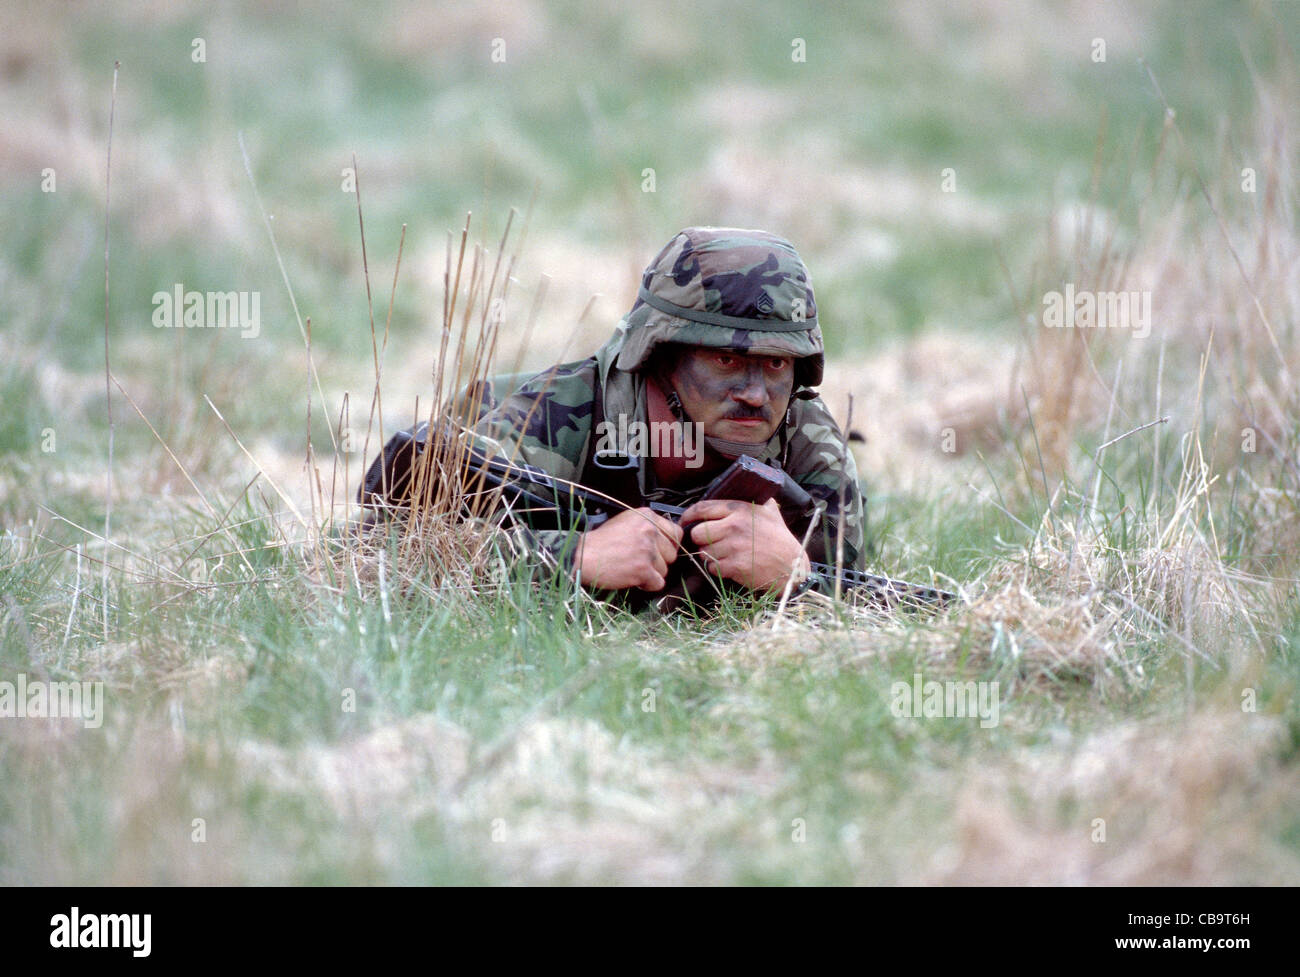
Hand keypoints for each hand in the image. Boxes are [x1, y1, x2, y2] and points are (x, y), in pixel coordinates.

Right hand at [575, 507, 683, 591]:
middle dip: (659, 561)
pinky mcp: (643, 568)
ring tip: (632, 568)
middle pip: (672, 553)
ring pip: (665, 569)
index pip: (676, 533)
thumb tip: (667, 540)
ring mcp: (647, 550)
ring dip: (651, 573)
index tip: (659, 551)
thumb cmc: (601, 542)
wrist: (583, 556)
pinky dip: (647, 585)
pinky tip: (633, 578)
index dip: (669, 546)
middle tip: (639, 561)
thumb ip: (647, 526)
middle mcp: (649, 530)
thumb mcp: (626, 522)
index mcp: (647, 516)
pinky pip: (658, 583)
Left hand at [679, 498, 810, 592]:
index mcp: (740, 509)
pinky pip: (712, 567)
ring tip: (726, 555)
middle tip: (713, 543)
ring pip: (703, 552)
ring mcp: (733, 546)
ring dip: (710, 556)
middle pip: (697, 532)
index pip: (702, 508)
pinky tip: (731, 566)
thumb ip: (756, 500)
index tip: (684, 522)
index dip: (688, 516)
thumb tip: (751, 488)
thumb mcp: (771, 512)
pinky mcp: (734, 566)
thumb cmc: (781, 540)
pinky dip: (718, 569)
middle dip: (702, 540)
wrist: (792, 568)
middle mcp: (734, 525)